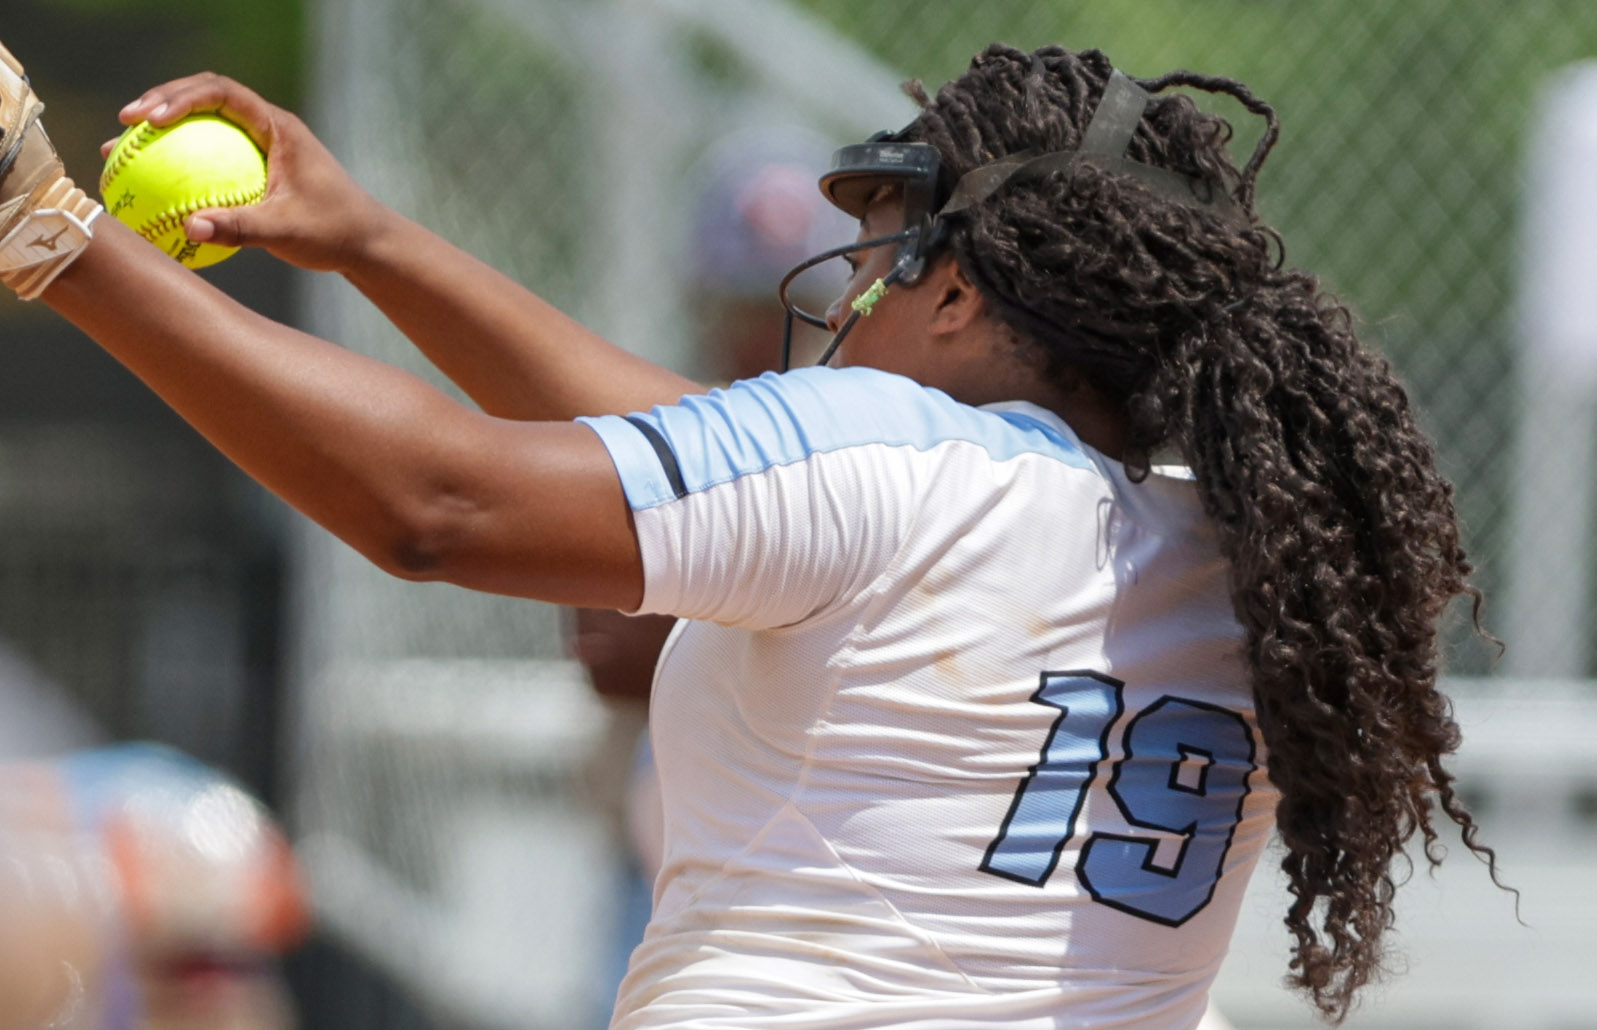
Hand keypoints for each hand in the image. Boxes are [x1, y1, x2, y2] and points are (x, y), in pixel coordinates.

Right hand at [109, 73, 393, 272]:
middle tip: (126, 124)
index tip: (148, 118)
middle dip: (161, 103)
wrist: (365, 243)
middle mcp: (267, 128)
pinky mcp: (255, 169)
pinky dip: (180, 168)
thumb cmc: (334, 231)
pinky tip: (147, 192)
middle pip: (204, 98)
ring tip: (119, 151)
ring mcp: (260, 147)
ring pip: (203, 128)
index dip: (179, 97)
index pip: (221, 92)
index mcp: (277, 127)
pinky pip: (210, 161)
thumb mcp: (287, 231)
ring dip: (164, 134)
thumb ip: (240, 228)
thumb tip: (189, 229)